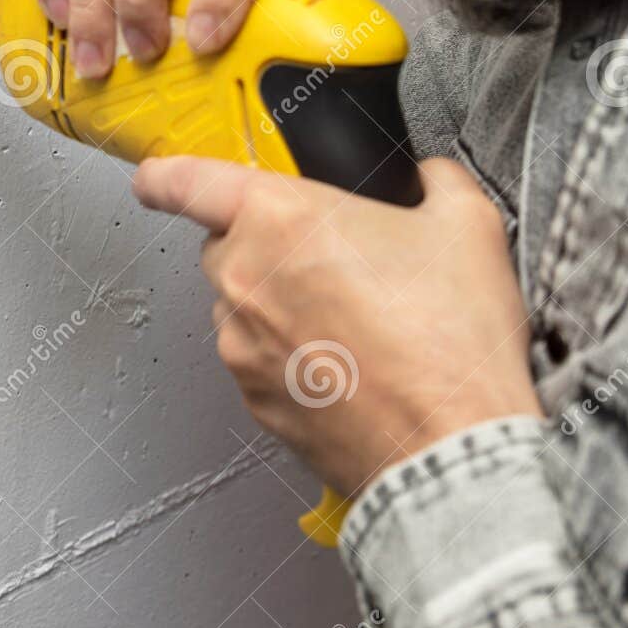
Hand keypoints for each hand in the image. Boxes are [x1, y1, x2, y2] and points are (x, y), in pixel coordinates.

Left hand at [132, 154, 542, 498]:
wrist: (454, 451)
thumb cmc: (450, 343)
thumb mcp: (467, 225)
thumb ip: (435, 181)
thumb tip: (431, 179)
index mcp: (278, 219)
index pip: (184, 181)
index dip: (166, 176)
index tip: (159, 178)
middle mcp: (245, 281)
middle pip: (225, 245)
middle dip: (269, 245)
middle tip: (335, 258)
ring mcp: (244, 349)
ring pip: (242, 307)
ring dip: (281, 305)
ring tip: (357, 321)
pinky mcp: (256, 403)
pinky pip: (260, 362)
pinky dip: (293, 359)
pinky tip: (352, 364)